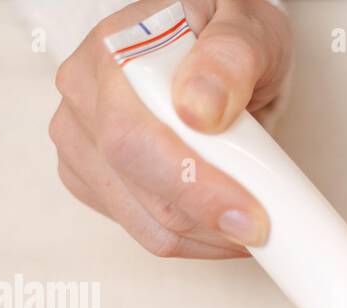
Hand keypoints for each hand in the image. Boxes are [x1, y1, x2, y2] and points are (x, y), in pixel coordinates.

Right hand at [49, 0, 290, 257]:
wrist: (216, 51)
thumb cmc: (229, 32)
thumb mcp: (249, 28)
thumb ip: (230, 57)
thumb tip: (199, 108)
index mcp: (114, 52)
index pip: (135, 138)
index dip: (194, 187)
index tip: (249, 213)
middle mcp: (84, 96)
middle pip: (139, 189)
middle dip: (211, 220)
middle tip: (264, 227)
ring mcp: (82, 141)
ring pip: (146, 223)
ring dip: (209, 237)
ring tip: (252, 220)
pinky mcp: (92, 179)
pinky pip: (145, 232)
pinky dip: (195, 240)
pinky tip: (224, 222)